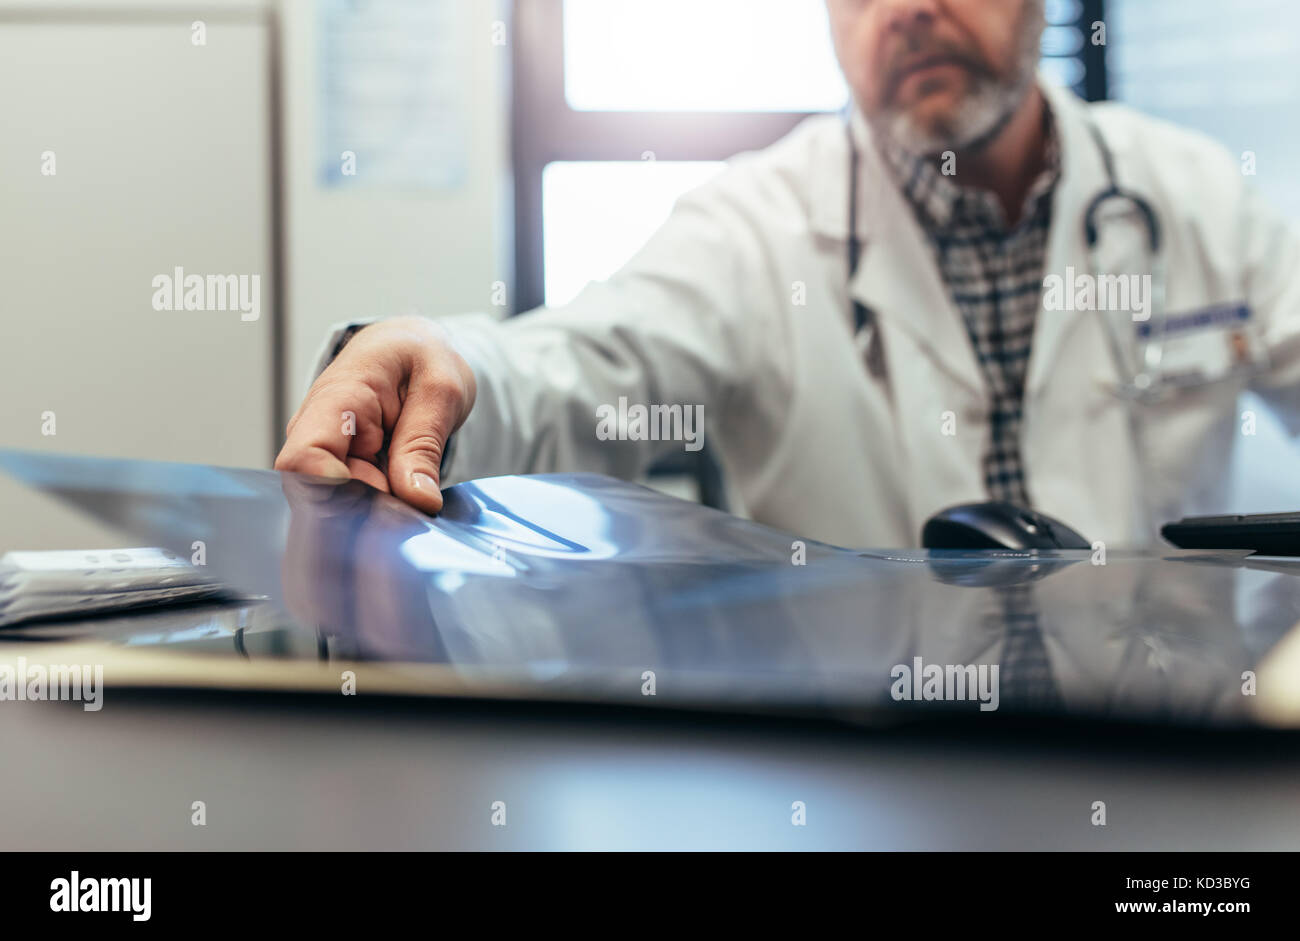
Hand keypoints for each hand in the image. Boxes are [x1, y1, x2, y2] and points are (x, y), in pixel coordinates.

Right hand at [274, 316, 476, 513]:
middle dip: (361, 513)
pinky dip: (377, 510)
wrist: (413, 345)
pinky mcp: (341, 466)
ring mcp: (326, 451)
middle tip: (409, 516)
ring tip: (411, 510)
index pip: (305, 455)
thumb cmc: (422, 357)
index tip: (377, 503)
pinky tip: (402, 509)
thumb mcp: (441, 392)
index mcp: (339, 398)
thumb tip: (420, 501)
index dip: (330, 489)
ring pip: (334, 502)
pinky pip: (351, 500)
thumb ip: (424, 445)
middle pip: (316, 491)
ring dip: (371, 515)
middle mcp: (318, 429)